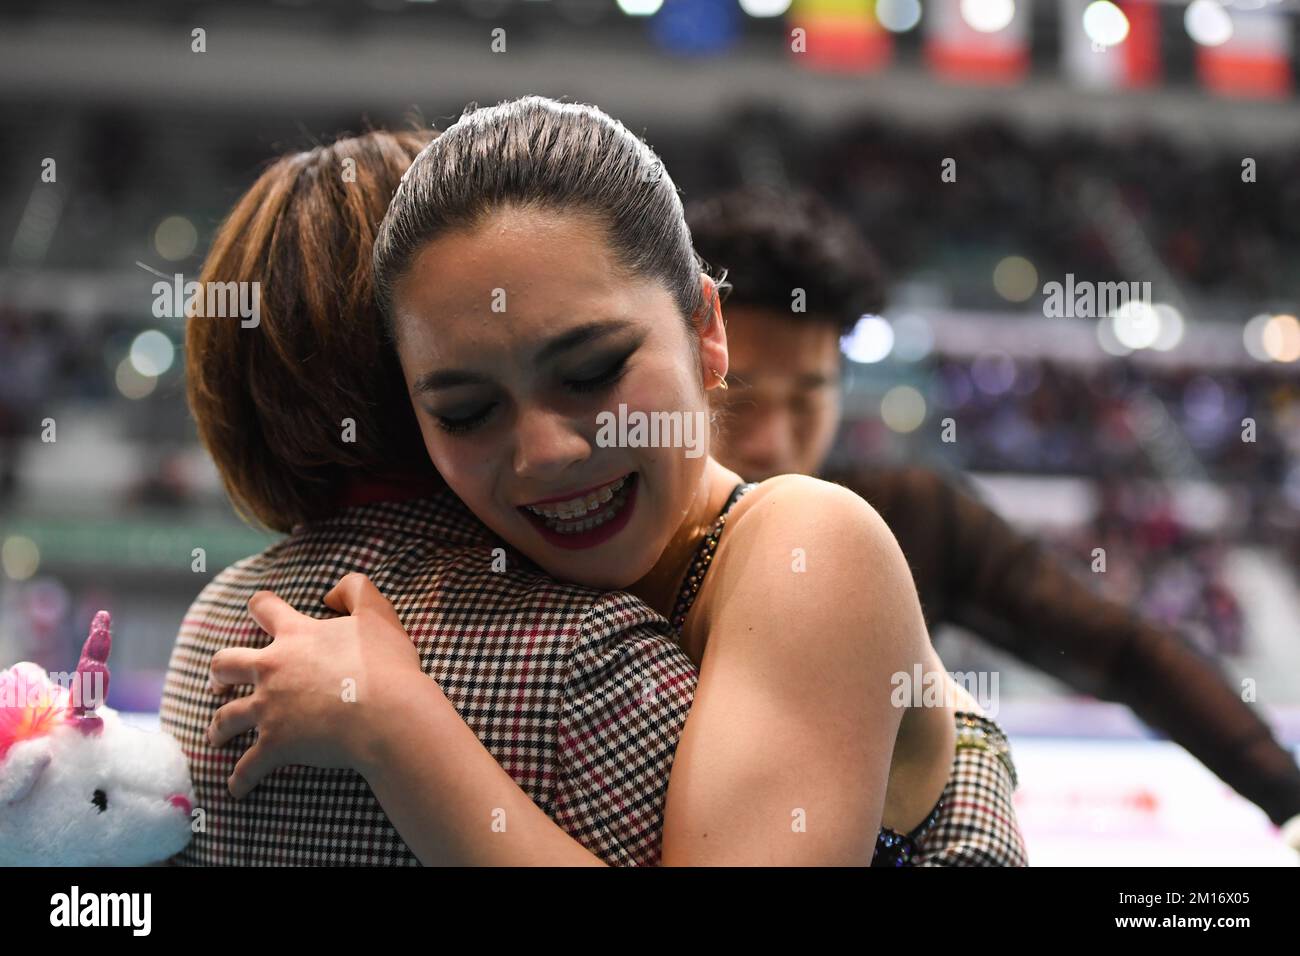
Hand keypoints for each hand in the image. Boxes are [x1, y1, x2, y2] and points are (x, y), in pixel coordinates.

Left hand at [206, 572, 429, 798]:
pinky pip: (247, 767)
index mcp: (295, 636)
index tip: (258, 609)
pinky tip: (237, 789)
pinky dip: (240, 780)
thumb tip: (329, 593)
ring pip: (224, 718)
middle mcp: (273, 670)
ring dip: (218, 728)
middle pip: (225, 664)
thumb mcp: (377, 613)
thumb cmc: (386, 665)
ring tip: (217, 736)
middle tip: (220, 682)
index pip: (264, 608)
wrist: (388, 714)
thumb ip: (354, 589)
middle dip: (220, 673)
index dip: (261, 606)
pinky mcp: (275, 745)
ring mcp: (269, 709)